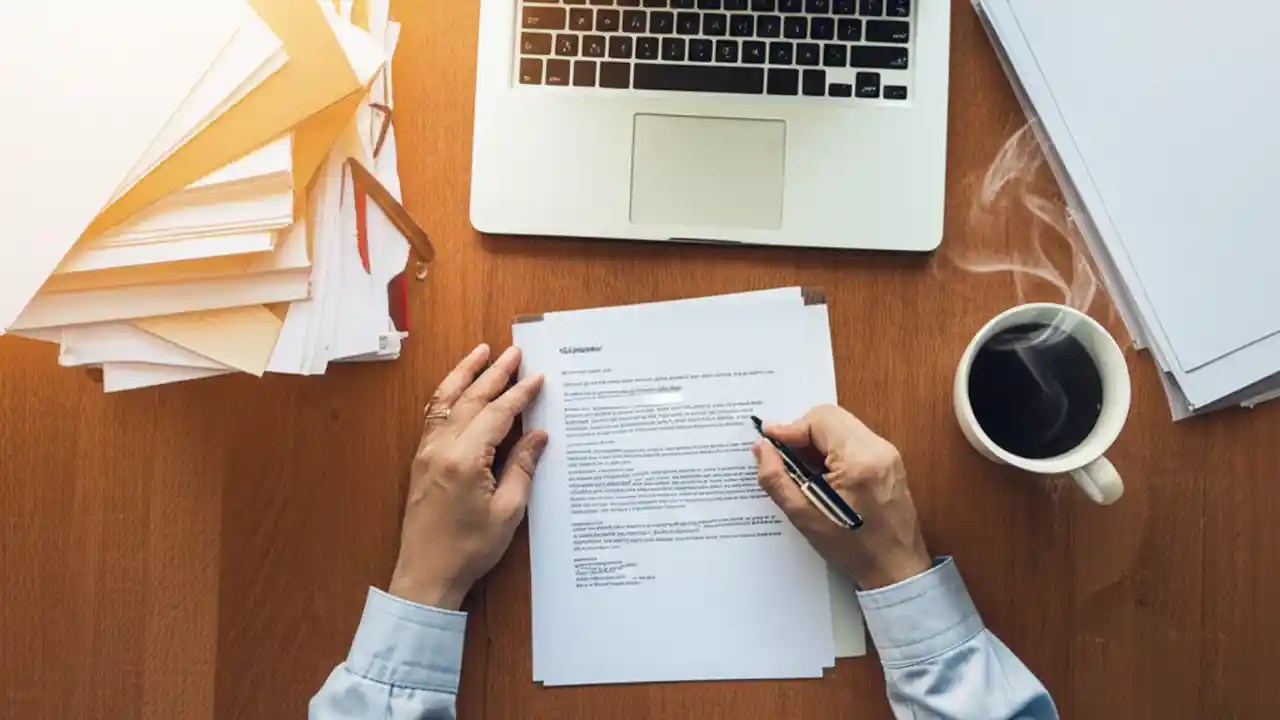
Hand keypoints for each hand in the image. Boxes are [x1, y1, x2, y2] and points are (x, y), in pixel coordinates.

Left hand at [388, 344, 546, 609]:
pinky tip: (458, 387)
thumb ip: (522, 467)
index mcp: (465, 460)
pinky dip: (448, 395)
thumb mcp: (508, 511)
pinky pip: (434, 416)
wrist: (426, 575)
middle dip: (494, 373)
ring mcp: (426, 453)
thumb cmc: (470, 549)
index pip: (496, 414)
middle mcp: (441, 448)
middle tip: (514, 352)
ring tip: (481, 352)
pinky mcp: (421, 461)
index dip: (519, 394)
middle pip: (470, 399)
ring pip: (446, 401)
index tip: (538, 377)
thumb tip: (538, 436)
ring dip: (465, 374)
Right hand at [752, 405, 931, 589]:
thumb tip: (761, 447)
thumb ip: (777, 479)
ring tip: (804, 471)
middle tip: (786, 459)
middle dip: (803, 433)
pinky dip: (833, 449)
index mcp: (859, 460)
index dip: (789, 428)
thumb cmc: (853, 549)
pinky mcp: (890, 461)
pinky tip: (823, 475)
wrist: (897, 568)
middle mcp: (878, 449)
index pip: (819, 419)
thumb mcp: (805, 517)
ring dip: (817, 441)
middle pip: (831, 417)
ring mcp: (888, 453)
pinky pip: (854, 440)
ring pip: (842, 427)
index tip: (769, 443)